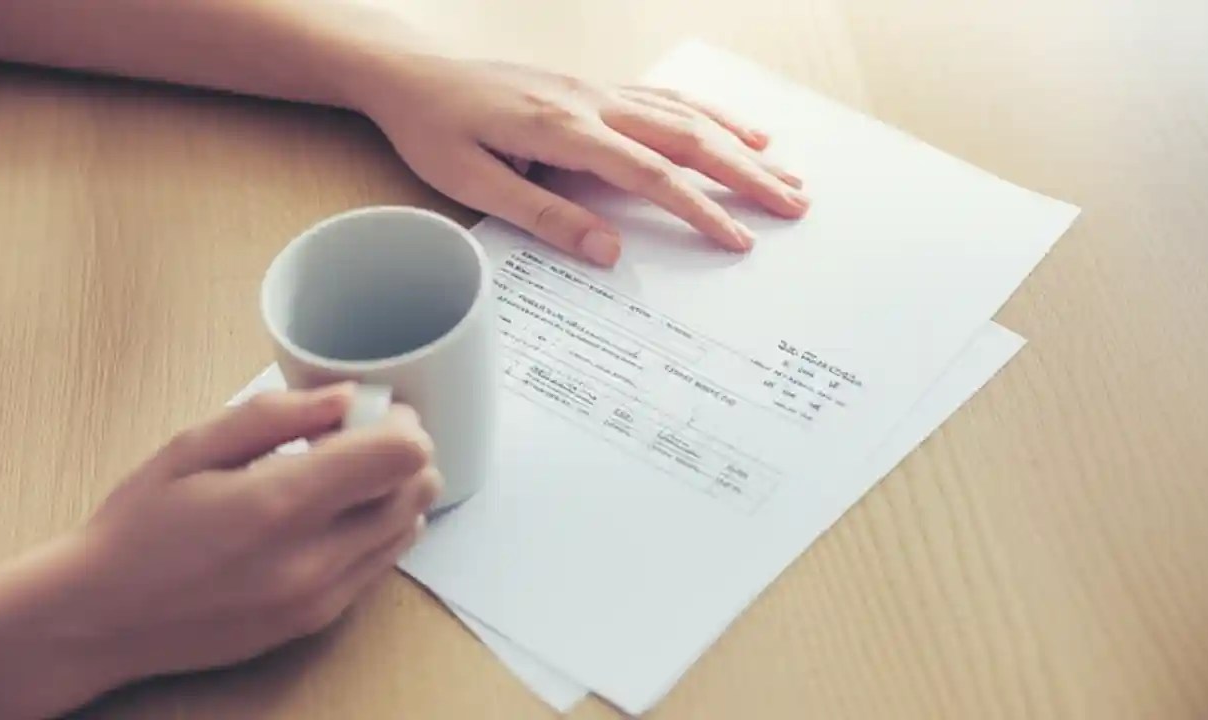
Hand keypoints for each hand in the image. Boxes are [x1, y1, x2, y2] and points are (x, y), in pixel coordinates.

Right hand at [79, 384, 440, 679]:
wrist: (101, 618)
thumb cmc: (139, 524)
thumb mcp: (192, 446)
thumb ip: (276, 415)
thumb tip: (346, 396)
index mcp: (281, 504)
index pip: (401, 458)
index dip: (401, 424)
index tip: (373, 412)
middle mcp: (314, 558)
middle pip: (417, 492)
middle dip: (404, 455)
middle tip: (359, 439)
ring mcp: (321, 598)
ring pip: (407, 531)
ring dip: (394, 494)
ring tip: (341, 478)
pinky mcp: (317, 622)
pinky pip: (380, 566)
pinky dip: (375, 532)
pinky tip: (331, 517)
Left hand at [359, 56, 809, 266]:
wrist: (412, 73)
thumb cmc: (435, 129)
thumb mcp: (473, 183)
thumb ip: (543, 217)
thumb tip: (609, 251)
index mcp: (564, 129)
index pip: (650, 175)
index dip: (701, 209)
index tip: (740, 239)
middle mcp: (593, 101)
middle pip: (688, 138)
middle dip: (747, 174)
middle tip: (796, 204)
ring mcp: (597, 89)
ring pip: (687, 113)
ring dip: (741, 143)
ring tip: (788, 171)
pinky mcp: (594, 86)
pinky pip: (666, 97)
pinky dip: (710, 113)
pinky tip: (740, 127)